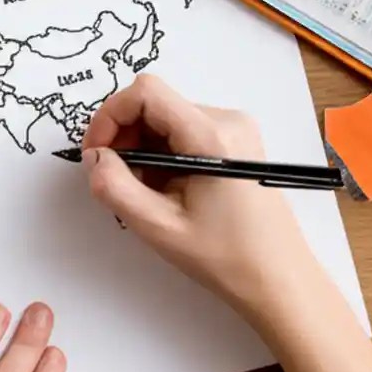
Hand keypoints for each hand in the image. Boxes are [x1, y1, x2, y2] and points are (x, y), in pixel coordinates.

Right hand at [81, 75, 320, 319]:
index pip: (146, 92)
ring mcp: (235, 129)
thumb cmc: (224, 257)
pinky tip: (166, 190)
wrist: (278, 278)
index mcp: (212, 135)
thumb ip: (115, 186)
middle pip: (154, 105)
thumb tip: (93, 157)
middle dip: (124, 138)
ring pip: (165, 119)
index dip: (109, 116)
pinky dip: (161, 155)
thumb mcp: (158, 226)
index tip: (96, 153)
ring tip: (146, 192)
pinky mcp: (236, 142)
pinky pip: (183, 132)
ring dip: (142, 150)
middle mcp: (227, 120)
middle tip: (116, 181)